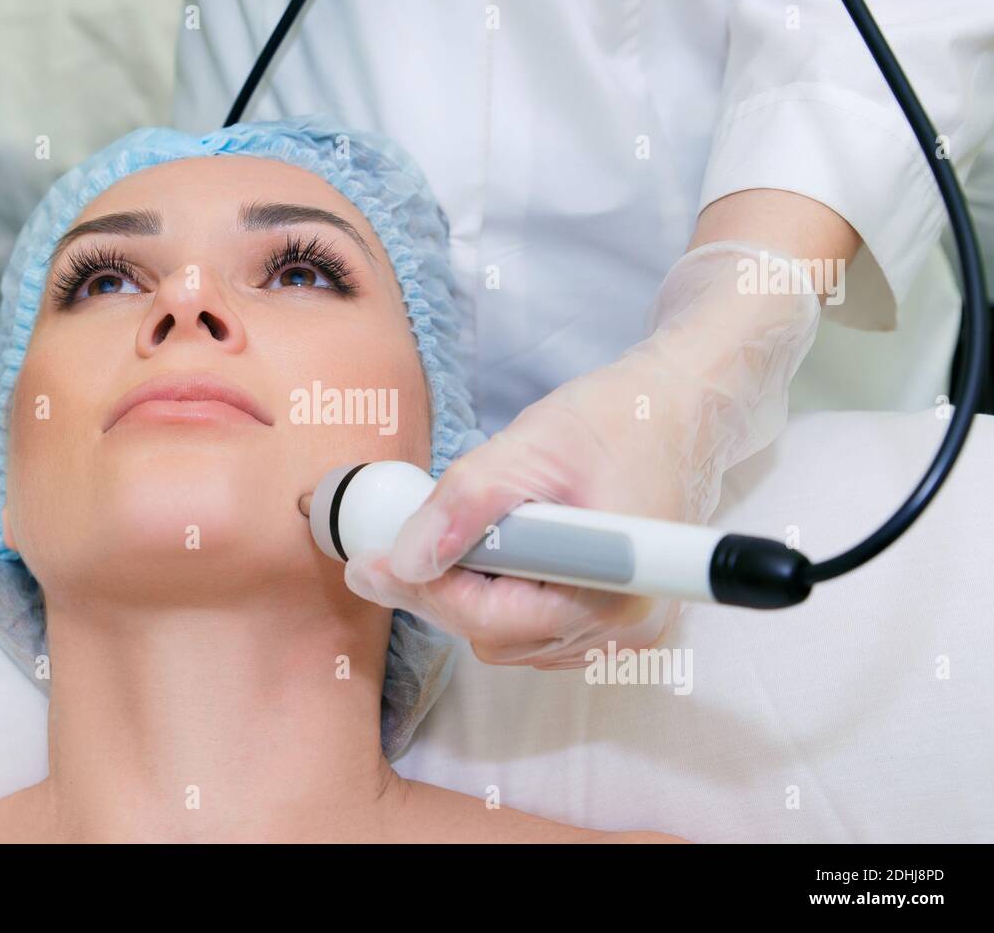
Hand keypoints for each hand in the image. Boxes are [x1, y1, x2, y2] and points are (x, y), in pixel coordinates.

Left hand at [344, 241, 821, 668]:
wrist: (680, 410)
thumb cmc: (619, 418)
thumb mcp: (531, 446)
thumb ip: (467, 504)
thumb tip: (407, 559)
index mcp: (613, 590)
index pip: (491, 619)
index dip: (422, 591)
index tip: (368, 564)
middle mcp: (626, 629)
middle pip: (494, 635)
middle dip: (442, 588)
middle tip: (396, 542)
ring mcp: (625, 633)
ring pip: (508, 636)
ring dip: (471, 590)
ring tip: (468, 529)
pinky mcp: (615, 621)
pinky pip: (532, 627)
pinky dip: (500, 592)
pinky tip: (499, 547)